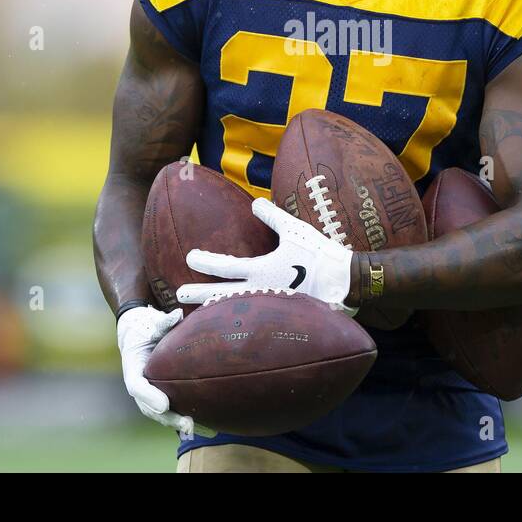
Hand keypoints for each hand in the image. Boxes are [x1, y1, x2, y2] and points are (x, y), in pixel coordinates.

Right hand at [116, 305, 193, 434]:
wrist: (137, 331)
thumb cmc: (145, 326)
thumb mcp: (150, 322)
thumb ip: (163, 322)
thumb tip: (177, 316)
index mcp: (132, 364)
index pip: (136, 384)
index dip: (149, 396)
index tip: (165, 405)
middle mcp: (138, 382)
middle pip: (148, 407)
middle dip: (168, 418)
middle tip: (187, 424)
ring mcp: (147, 391)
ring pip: (158, 413)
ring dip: (176, 423)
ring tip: (196, 429)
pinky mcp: (158, 393)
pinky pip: (168, 410)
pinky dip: (181, 419)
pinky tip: (201, 427)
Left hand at [175, 198, 356, 312]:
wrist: (345, 282)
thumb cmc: (320, 254)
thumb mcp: (295, 230)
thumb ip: (272, 216)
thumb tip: (255, 202)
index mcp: (262, 270)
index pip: (227, 266)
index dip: (206, 261)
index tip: (190, 257)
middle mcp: (261, 291)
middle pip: (221, 294)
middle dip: (199, 293)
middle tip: (177, 294)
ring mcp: (270, 306)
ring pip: (236, 309)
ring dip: (215, 309)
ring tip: (197, 311)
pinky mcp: (281, 315)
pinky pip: (254, 317)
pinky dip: (239, 317)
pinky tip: (231, 319)